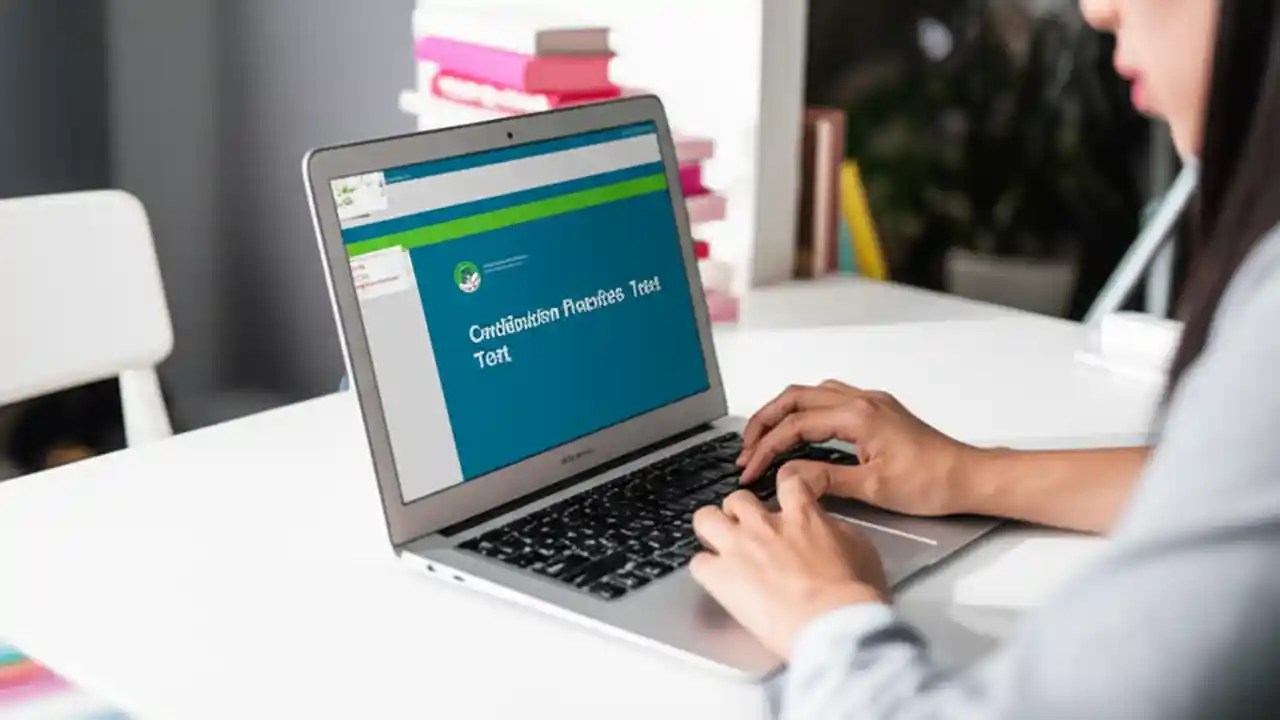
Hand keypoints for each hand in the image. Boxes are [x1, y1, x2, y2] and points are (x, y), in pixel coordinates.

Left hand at [690, 478, 887, 658]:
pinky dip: (705, 570)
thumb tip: (826, 529)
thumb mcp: (860, 549)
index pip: (787, 482)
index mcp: (802, 515)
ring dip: (711, 530)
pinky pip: (697, 563)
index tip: (784, 500)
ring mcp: (739, 548)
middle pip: (738, 498)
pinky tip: (717, 582)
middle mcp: (765, 524)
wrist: (834, 624)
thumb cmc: (854, 595)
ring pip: (705, 518)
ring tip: (719, 546)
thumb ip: (835, 531)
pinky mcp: (721, 577)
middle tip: (747, 530)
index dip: (783, 489)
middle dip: (740, 512)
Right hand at [738, 380, 976, 516]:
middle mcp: (862, 401)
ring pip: (810, 394)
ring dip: (782, 412)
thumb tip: (787, 476)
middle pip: (795, 398)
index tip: (750, 469)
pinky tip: (799, 432)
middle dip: (764, 421)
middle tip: (745, 448)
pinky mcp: (877, 411)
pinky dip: (804, 411)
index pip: (795, 425)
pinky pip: (828, 400)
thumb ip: (825, 479)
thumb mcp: (873, 489)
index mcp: (858, 416)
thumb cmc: (932, 482)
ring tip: (763, 438)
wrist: (968, 477)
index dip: (766, 447)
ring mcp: (870, 402)